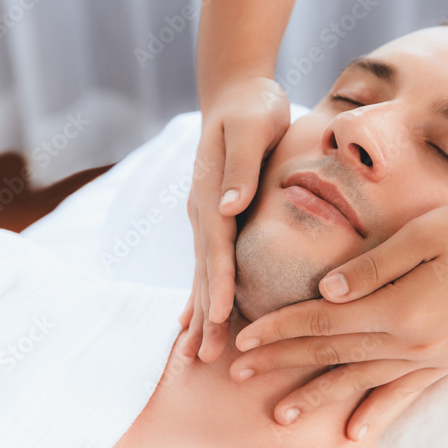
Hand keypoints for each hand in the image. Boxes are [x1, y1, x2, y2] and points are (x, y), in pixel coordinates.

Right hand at [178, 76, 289, 362]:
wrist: (235, 91)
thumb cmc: (251, 106)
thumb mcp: (251, 126)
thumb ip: (240, 166)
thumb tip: (230, 206)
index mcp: (212, 192)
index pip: (216, 246)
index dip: (216, 282)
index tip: (216, 316)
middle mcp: (203, 209)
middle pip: (204, 269)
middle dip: (203, 314)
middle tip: (204, 357)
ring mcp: (204, 215)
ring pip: (201, 272)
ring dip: (198, 312)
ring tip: (196, 353)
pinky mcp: (214, 217)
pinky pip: (207, 262)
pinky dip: (200, 292)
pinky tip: (195, 318)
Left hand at [229, 199, 447, 439]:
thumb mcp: (424, 233)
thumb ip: (373, 265)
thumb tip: (324, 290)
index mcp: (398, 306)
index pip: (322, 321)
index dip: (278, 329)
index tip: (241, 337)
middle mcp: (410, 342)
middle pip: (331, 353)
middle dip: (281, 362)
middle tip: (236, 372)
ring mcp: (429, 358)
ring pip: (359, 381)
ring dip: (316, 396)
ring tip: (278, 414)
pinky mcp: (446, 362)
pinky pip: (402, 395)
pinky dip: (375, 414)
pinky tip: (354, 433)